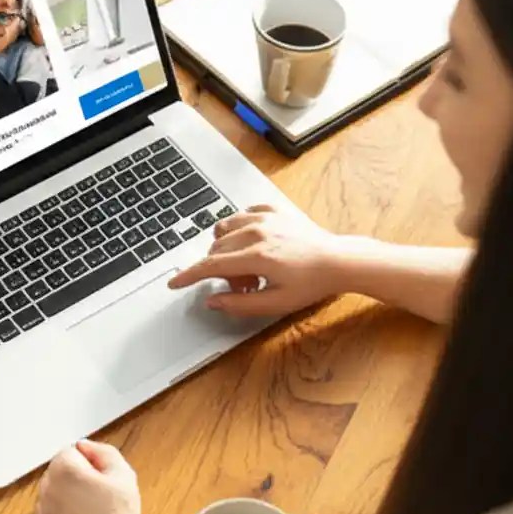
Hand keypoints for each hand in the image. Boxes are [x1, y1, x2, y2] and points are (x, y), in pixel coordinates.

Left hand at [36, 441, 164, 513]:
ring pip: (52, 494)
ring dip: (66, 497)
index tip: (102, 479)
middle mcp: (47, 489)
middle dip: (74, 477)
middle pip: (57, 471)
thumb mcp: (124, 475)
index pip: (69, 452)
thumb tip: (84, 446)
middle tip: (98, 495)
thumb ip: (103, 452)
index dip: (89, 462)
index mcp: (65, 470)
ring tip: (90, 513)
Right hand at [167, 204, 348, 316]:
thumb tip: (212, 301)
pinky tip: (253, 244)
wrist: (338, 260)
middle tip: (244, 286)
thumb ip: (239, 304)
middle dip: (220, 271)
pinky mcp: (272, 209)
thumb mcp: (276, 303)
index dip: (189, 276)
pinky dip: (239, 229)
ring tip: (249, 265)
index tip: (174, 282)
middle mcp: (257, 232)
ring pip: (224, 229)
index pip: (211, 266)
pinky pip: (241, 215)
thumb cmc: (311, 283)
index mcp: (257, 256)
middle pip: (216, 250)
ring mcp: (264, 217)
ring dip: (227, 249)